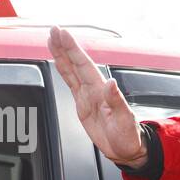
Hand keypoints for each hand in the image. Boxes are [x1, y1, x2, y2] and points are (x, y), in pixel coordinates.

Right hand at [47, 26, 146, 167]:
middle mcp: (93, 89)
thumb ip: (116, 101)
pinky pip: (70, 83)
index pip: (83, 64)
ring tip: (51, 40)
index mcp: (101, 90)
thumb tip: (110, 84)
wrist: (126, 149)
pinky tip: (58, 62)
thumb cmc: (128, 135)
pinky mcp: (82, 104)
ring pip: (70, 70)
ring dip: (61, 55)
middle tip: (53, 30)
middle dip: (64, 46)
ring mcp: (87, 96)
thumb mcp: (124, 119)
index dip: (72, 49)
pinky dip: (63, 71)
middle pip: (75, 63)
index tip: (63, 34)